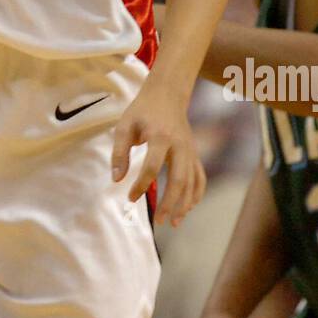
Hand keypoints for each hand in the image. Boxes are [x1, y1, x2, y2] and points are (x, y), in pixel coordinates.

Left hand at [110, 77, 205, 226]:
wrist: (167, 95)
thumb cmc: (142, 111)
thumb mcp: (125, 125)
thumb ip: (119, 152)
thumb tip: (117, 179)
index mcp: (161, 136)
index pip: (152, 167)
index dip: (141, 185)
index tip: (130, 198)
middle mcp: (180, 145)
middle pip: (179, 179)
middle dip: (169, 202)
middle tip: (158, 221)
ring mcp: (190, 150)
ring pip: (193, 182)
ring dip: (185, 204)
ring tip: (173, 222)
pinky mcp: (194, 154)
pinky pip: (200, 177)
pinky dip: (196, 195)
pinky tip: (187, 208)